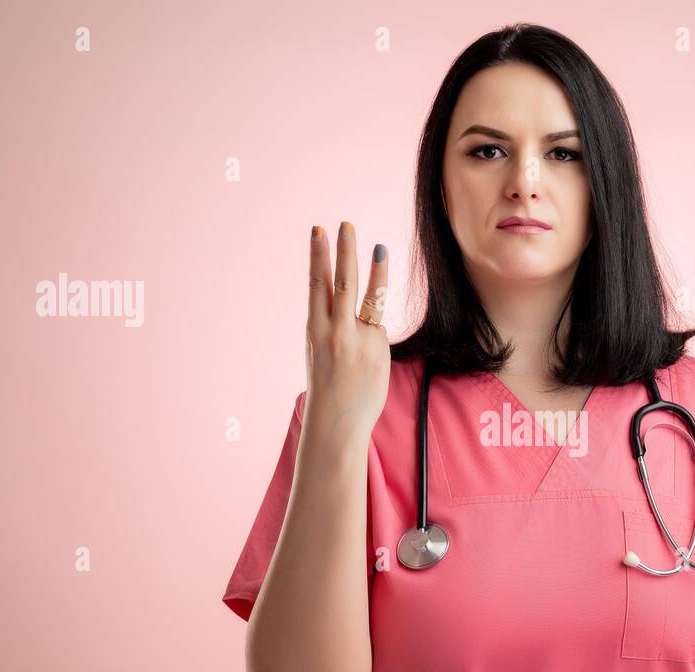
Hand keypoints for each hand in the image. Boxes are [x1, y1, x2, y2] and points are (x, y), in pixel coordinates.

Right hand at [305, 222, 390, 439]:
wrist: (337, 422)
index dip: (318, 256)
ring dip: (373, 268)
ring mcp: (357, 340)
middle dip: (343, 252)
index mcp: (314, 329)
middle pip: (340, 283)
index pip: (316, 284)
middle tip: (345, 226)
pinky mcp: (378, 350)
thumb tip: (355, 309)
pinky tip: (372, 316)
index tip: (319, 231)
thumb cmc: (329, 387)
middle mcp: (334, 330)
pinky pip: (379, 324)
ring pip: (366, 297)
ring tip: (378, 246)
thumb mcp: (319, 351)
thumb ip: (334, 326)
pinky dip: (378, 314)